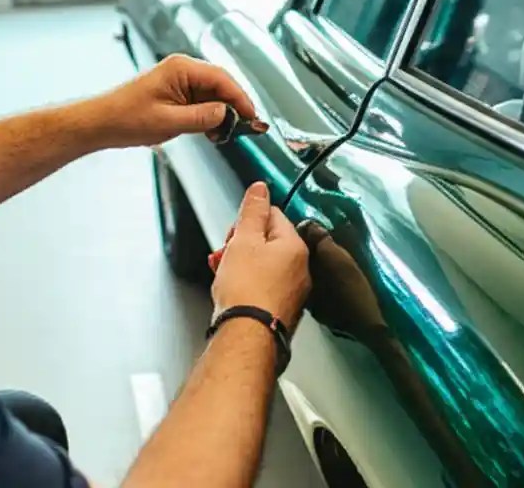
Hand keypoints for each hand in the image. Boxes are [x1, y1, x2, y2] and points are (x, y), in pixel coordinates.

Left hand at [94, 54, 261, 148]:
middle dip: (234, 106)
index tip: (252, 116)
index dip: (240, 98)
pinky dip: (209, 116)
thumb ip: (201, 117)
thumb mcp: (168, 121)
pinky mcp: (176, 93)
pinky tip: (211, 131)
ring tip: (226, 134)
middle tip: (246, 127)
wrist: (101, 122)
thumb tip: (226, 114)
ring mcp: (179, 81)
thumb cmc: (126, 118)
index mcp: (181, 68)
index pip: (222, 79)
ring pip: (213, 94)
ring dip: (222, 113)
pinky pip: (201, 101)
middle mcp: (182, 70)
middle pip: (220, 85)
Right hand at [211, 183, 311, 330]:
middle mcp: (300, 269)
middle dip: (243, 244)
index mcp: (294, 247)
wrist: (247, 335)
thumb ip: (252, 211)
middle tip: (226, 253)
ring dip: (242, 265)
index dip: (248, 220)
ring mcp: (292, 292)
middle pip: (269, 242)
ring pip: (265, 267)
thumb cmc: (246, 291)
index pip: (274, 215)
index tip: (234, 231)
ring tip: (224, 273)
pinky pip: (263, 288)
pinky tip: (232, 292)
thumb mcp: (244, 240)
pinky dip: (247, 285)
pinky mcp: (281, 311)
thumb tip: (260, 189)